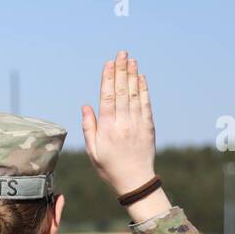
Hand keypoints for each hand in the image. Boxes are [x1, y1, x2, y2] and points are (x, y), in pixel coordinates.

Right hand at [81, 50, 156, 194]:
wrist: (135, 180)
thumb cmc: (109, 167)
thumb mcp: (93, 151)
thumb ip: (89, 128)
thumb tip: (86, 106)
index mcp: (107, 129)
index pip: (107, 98)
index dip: (108, 79)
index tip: (108, 64)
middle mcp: (123, 123)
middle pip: (122, 92)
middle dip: (121, 71)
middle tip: (121, 54)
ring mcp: (137, 124)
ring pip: (134, 95)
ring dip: (133, 76)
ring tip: (131, 60)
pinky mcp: (148, 127)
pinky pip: (145, 104)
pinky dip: (144, 90)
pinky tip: (141, 78)